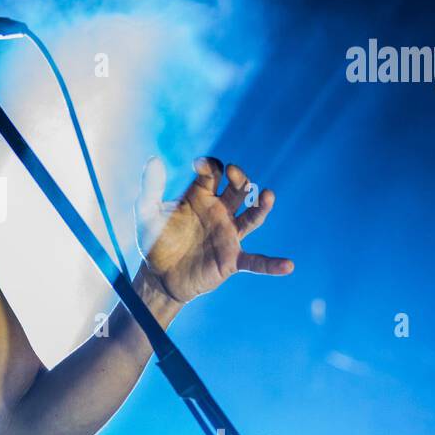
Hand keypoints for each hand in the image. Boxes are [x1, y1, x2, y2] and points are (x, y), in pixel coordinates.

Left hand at [135, 155, 292, 305]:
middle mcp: (220, 211)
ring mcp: (228, 234)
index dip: (210, 166)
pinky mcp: (232, 259)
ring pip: (253, 216)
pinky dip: (272, 264)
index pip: (214, 172)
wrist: (157, 275)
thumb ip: (150, 188)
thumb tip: (154, 159)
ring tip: (267, 194)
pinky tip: (288, 265)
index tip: (199, 166)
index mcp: (201, 195)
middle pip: (239, 188)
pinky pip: (257, 261)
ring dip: (261, 206)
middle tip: (234, 172)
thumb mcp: (146, 213)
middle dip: (239, 178)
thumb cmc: (154, 240)